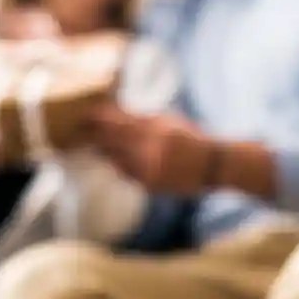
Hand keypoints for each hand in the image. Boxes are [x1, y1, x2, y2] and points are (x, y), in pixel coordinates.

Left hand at [87, 104, 217, 194]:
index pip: (120, 123)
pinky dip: (122, 167)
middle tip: (85, 129)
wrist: (213, 164)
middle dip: (98, 135)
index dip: (101, 118)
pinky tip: (120, 161)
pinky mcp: (150, 184)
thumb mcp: (170, 121)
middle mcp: (151, 149)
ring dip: (108, 152)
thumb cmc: (191, 138)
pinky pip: (127, 174)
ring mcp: (149, 168)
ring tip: (102, 145)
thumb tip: (116, 114)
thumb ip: (144, 119)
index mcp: (155, 130)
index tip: (89, 114)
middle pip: (113, 142)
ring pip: (116, 160)